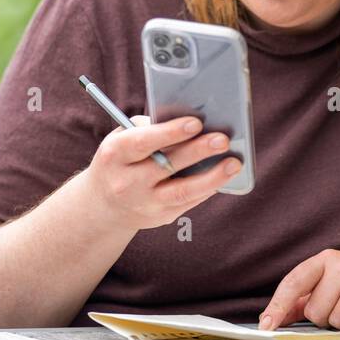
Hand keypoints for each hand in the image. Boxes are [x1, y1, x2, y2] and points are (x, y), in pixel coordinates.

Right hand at [78, 114, 241, 231]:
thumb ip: (149, 127)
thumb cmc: (121, 159)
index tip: (196, 122)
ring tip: (234, 163)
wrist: (105, 206)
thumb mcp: (122, 139)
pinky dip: (209, 188)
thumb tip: (191, 122)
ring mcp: (144, 203)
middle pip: (166, 166)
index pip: (142, 142)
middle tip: (223, 139)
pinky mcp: (161, 217)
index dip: (170, 133)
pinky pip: (189, 202)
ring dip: (212, 177)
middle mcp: (127, 182)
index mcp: (115, 155)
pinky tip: (224, 176)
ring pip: (182, 192)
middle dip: (197, 151)